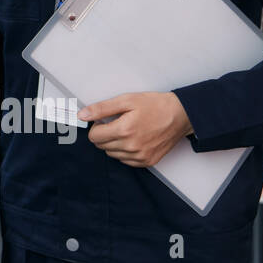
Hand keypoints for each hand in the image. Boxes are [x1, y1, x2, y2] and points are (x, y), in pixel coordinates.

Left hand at [78, 92, 193, 167]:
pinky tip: (133, 139)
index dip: (96, 126)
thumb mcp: (126, 100)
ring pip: (112, 154)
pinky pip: (125, 161)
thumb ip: (102, 108)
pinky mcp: (148, 162)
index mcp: (124, 130)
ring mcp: (140, 156)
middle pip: (102, 146)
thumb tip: (82, 115)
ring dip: (113, 143)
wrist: (180, 115)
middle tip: (116, 123)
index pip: (94, 136)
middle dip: (104, 134)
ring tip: (126, 130)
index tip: (104, 120)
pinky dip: (124, 151)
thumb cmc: (155, 105)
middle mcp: (131, 147)